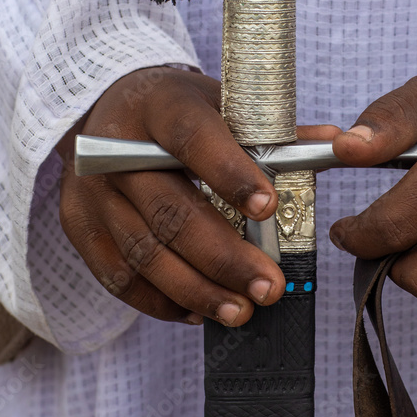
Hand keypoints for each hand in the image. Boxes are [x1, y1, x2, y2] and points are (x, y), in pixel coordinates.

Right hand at [57, 67, 287, 325]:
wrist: (109, 112)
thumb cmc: (178, 114)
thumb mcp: (221, 105)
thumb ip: (273, 132)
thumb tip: (338, 146)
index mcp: (157, 105)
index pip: (192, 137)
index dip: (230, 172)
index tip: (269, 206)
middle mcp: (112, 148)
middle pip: (170, 210)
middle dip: (225, 256)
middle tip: (269, 287)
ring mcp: (90, 192)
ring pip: (145, 253)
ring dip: (198, 290)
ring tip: (241, 311)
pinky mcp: (78, 227)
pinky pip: (119, 277)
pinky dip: (162, 301)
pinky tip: (200, 311)